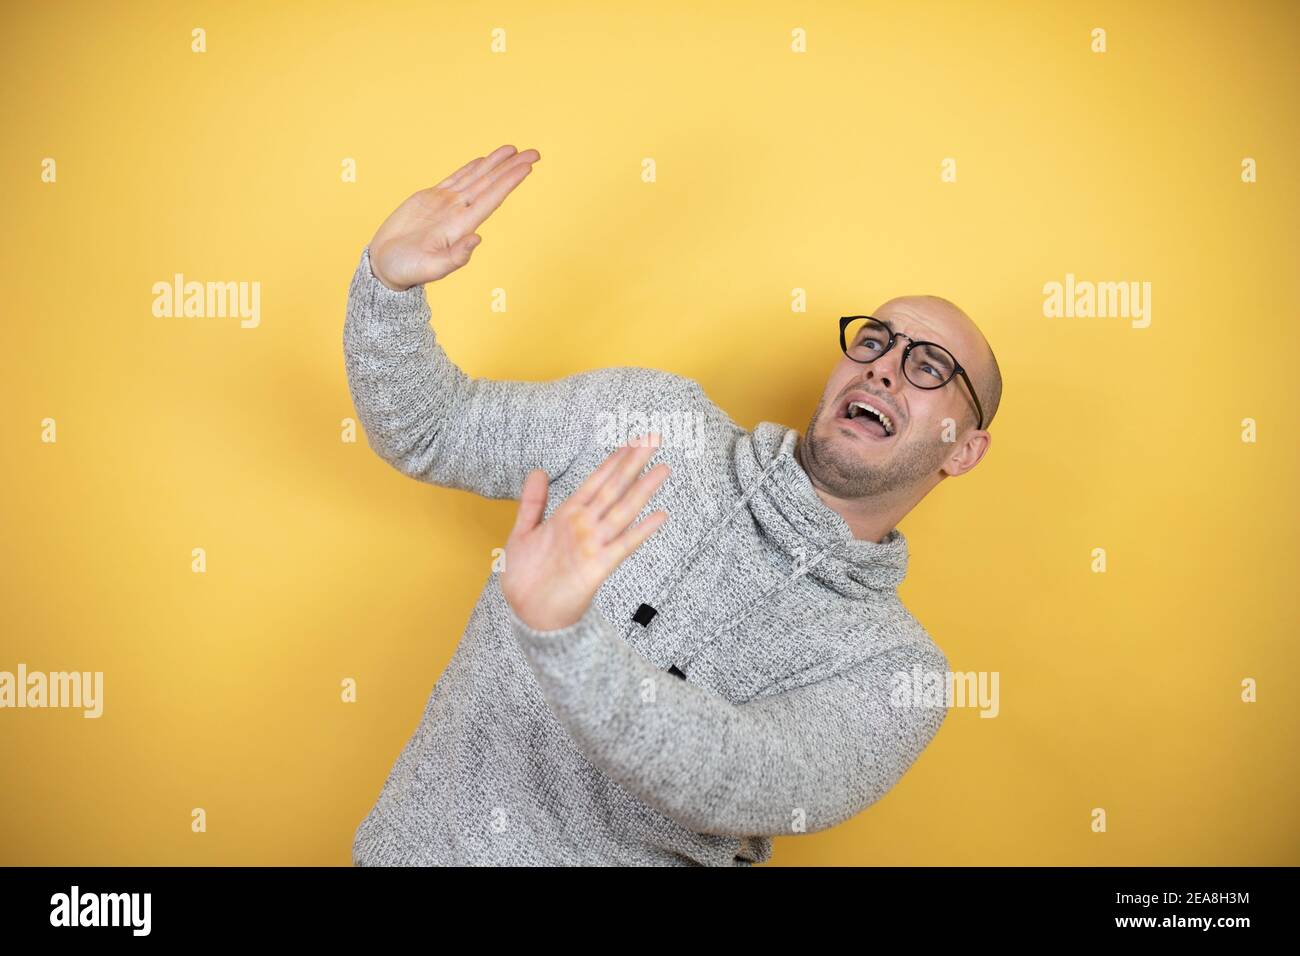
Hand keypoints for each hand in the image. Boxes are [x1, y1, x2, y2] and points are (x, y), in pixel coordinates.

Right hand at [368, 144, 540, 290]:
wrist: (386, 267)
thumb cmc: (407, 271)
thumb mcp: (430, 268)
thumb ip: (455, 257)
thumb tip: (477, 239)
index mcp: (461, 226)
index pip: (492, 199)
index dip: (510, 182)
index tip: (528, 167)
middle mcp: (458, 213)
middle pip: (490, 185)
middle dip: (511, 168)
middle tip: (534, 152)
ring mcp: (446, 205)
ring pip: (476, 178)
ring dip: (495, 164)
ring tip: (513, 149)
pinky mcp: (430, 199)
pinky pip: (455, 179)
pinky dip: (470, 169)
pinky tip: (483, 160)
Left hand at [501, 434, 670, 630]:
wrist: (528, 614)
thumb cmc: (525, 577)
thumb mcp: (522, 533)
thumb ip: (532, 503)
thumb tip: (537, 471)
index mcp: (567, 516)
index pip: (595, 482)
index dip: (612, 461)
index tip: (630, 440)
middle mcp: (585, 527)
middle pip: (613, 489)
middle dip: (633, 464)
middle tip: (653, 439)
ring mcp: (593, 545)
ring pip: (622, 511)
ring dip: (642, 490)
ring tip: (662, 469)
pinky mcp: (597, 567)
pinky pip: (622, 545)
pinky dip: (640, 531)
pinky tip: (658, 515)